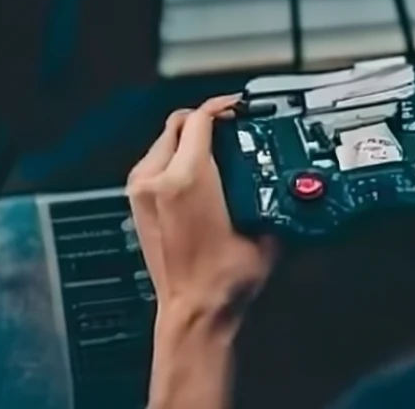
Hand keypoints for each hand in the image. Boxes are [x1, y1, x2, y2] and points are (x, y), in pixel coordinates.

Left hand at [127, 95, 279, 324]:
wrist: (195, 309)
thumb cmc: (225, 276)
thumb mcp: (262, 219)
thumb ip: (265, 183)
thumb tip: (277, 167)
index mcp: (188, 177)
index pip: (201, 118)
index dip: (223, 106)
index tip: (238, 106)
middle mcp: (158, 179)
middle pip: (179, 123)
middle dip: (207, 120)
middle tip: (231, 125)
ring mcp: (142, 191)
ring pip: (165, 141)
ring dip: (190, 137)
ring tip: (216, 146)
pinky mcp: (137, 205)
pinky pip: (155, 163)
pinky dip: (176, 156)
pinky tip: (198, 169)